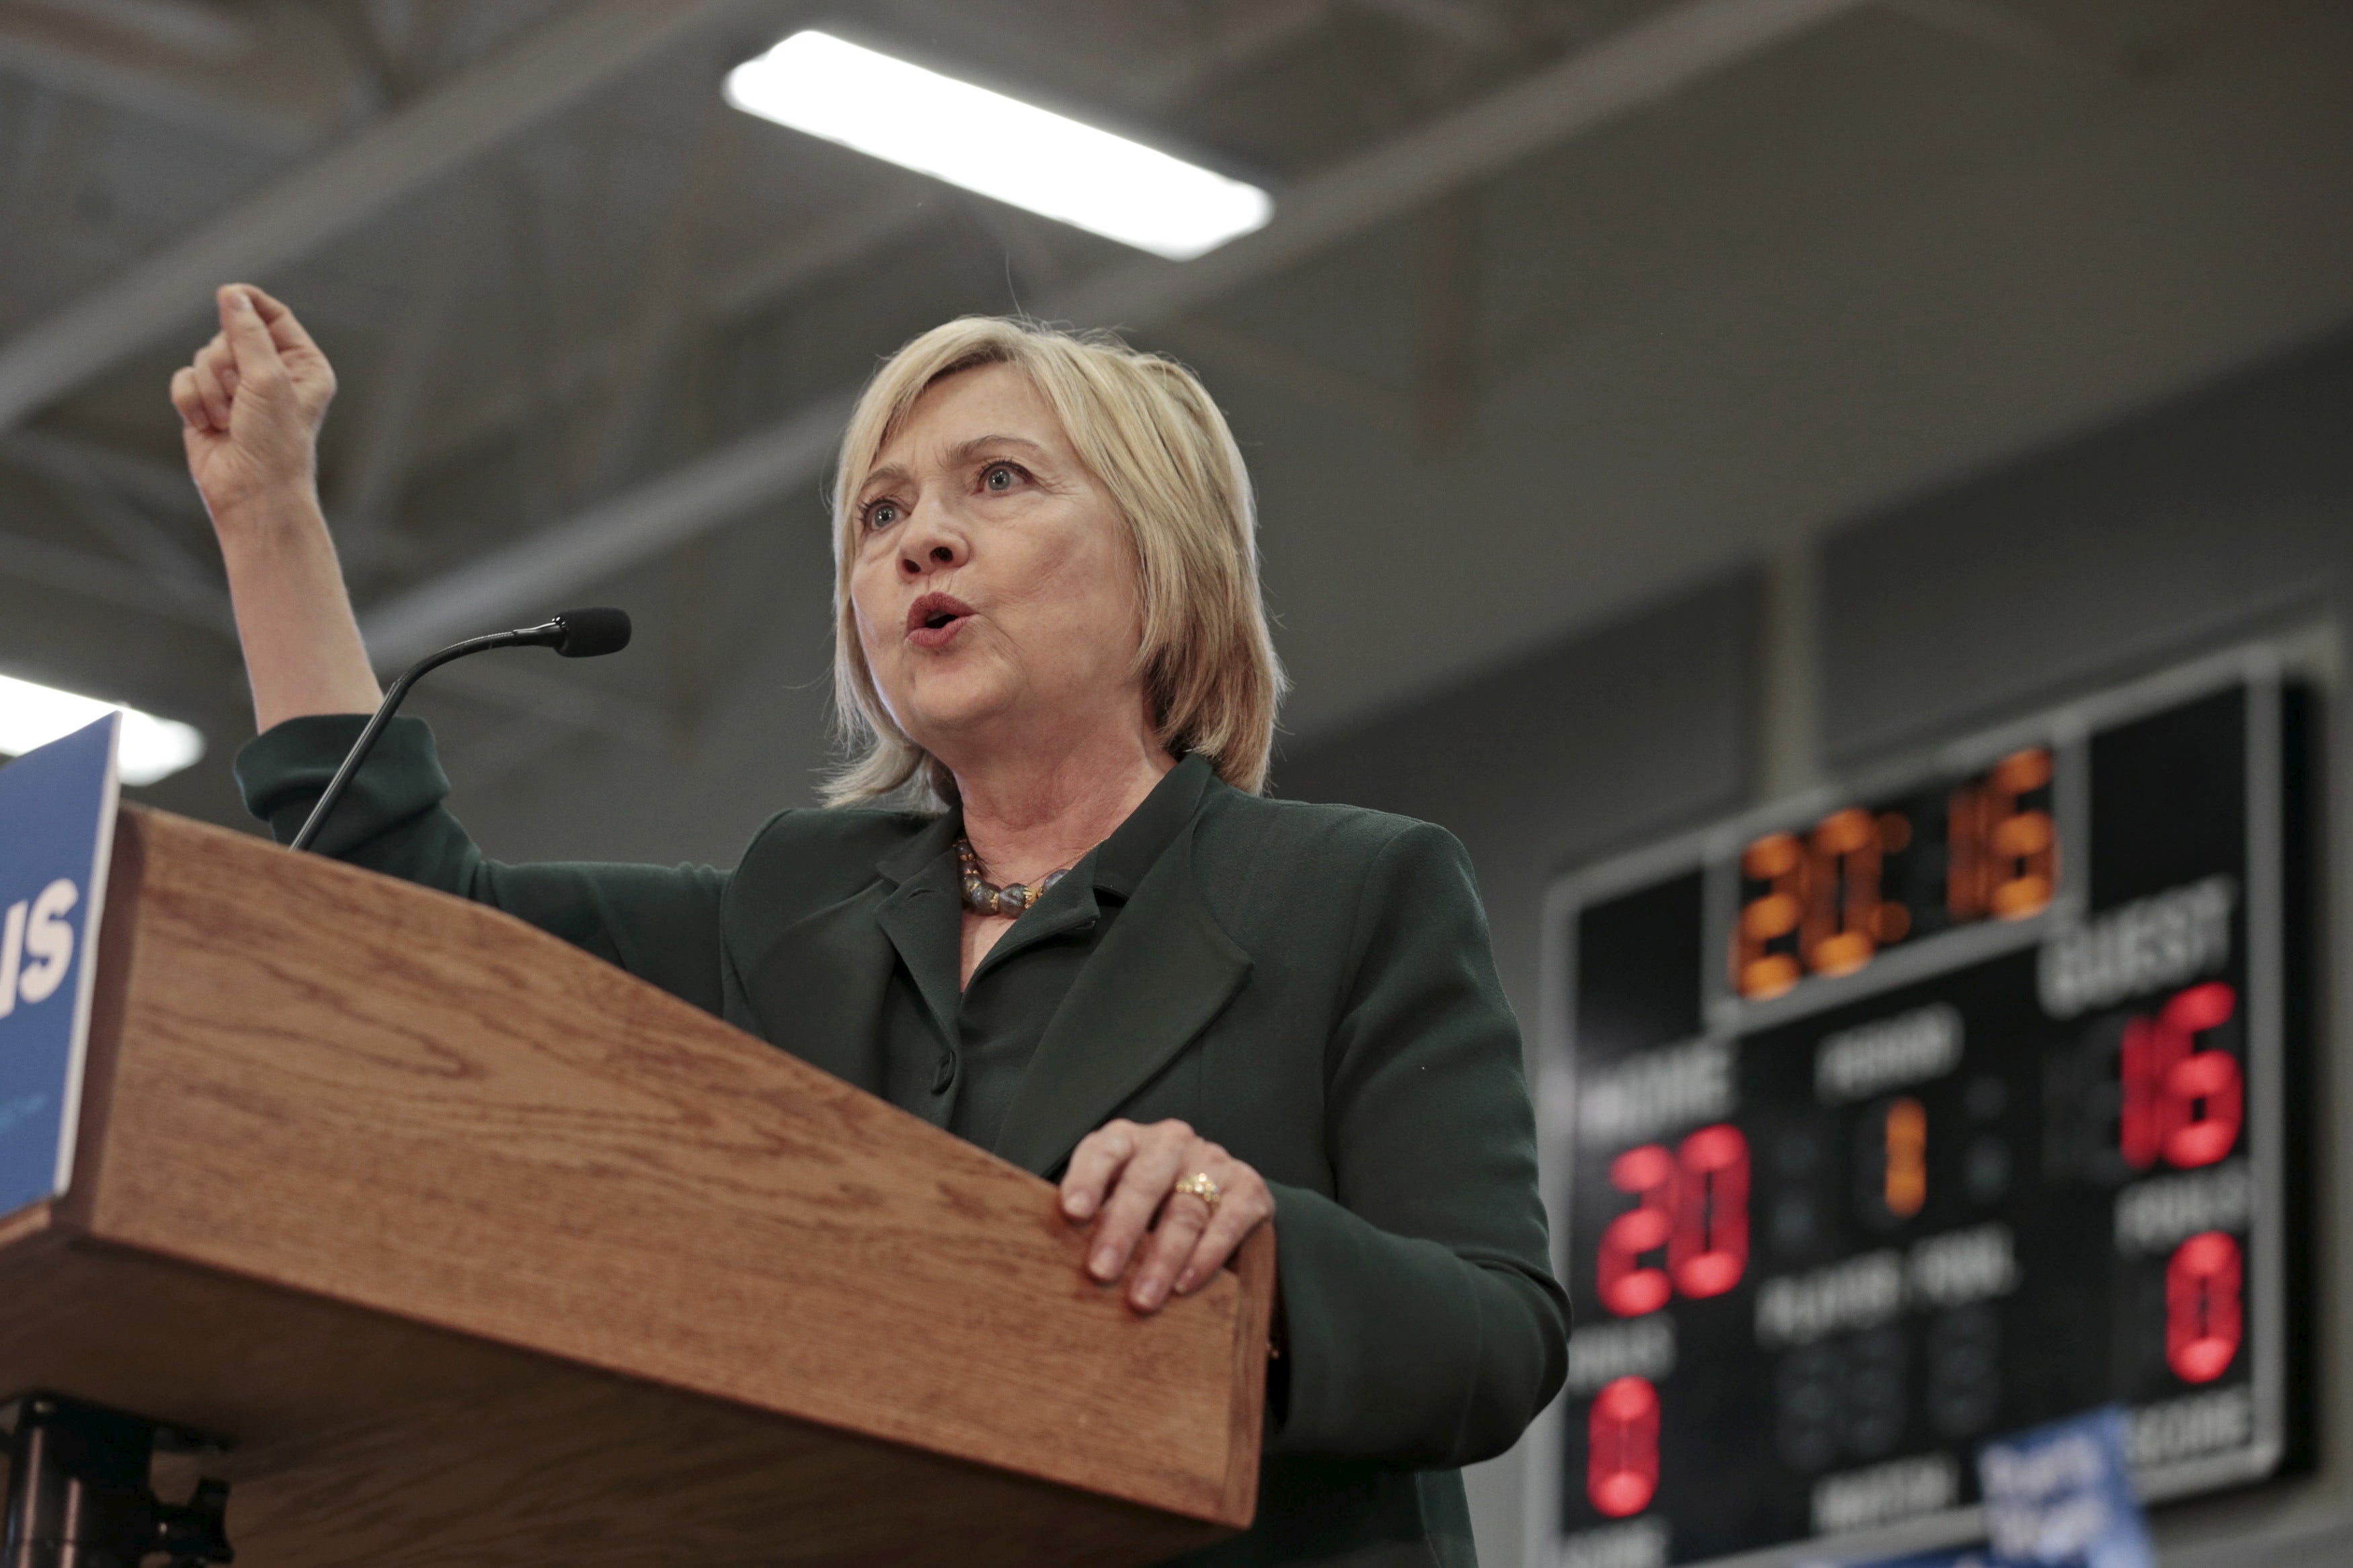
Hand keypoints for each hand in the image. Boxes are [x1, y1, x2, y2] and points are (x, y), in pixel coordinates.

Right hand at [170, 285, 337, 528]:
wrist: (251, 493)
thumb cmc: (273, 443)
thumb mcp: (267, 380)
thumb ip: (248, 334)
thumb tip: (232, 295)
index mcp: (302, 365)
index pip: (274, 316)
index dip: (249, 303)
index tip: (230, 293)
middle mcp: (271, 372)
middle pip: (230, 333)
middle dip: (227, 363)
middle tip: (240, 396)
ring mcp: (237, 389)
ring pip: (203, 356)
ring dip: (210, 388)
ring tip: (228, 419)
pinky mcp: (207, 404)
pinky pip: (183, 379)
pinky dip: (190, 401)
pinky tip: (207, 426)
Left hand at [1059, 1118, 1273, 1313]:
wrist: (1216, 1201)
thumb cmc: (1147, 1209)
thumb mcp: (1114, 1202)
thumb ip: (1089, 1220)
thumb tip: (1049, 1261)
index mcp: (1129, 1140)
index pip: (1104, 1150)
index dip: (1087, 1179)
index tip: (1072, 1214)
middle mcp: (1171, 1143)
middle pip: (1144, 1182)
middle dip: (1122, 1229)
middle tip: (1101, 1271)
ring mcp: (1213, 1161)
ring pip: (1185, 1209)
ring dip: (1161, 1258)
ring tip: (1142, 1298)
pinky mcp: (1249, 1188)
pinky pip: (1228, 1221)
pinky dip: (1207, 1255)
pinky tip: (1186, 1284)